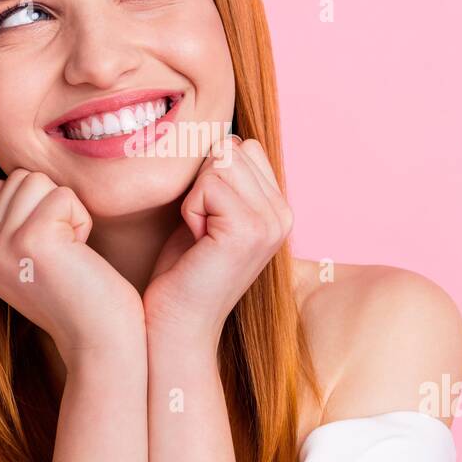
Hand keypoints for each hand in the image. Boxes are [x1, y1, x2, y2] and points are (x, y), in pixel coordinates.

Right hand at [0, 169, 143, 364]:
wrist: (101, 343)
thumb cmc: (82, 297)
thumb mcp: (33, 260)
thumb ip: (16, 223)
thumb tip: (23, 176)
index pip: (1, 188)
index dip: (38, 206)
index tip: (53, 249)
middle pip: (20, 178)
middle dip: (54, 204)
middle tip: (66, 251)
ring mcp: (3, 246)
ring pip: (38, 181)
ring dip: (68, 210)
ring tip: (72, 252)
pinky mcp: (32, 240)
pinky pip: (63, 195)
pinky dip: (82, 220)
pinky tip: (81, 256)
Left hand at [142, 135, 292, 347]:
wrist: (177, 326)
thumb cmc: (182, 271)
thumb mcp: (209, 214)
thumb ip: (223, 178)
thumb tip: (219, 135)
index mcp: (279, 208)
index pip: (241, 147)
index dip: (209, 176)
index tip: (205, 220)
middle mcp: (284, 214)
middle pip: (230, 148)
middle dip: (201, 183)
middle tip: (199, 231)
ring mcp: (271, 223)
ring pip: (219, 162)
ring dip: (194, 196)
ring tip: (198, 237)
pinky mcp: (249, 230)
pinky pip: (208, 184)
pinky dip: (190, 209)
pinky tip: (196, 242)